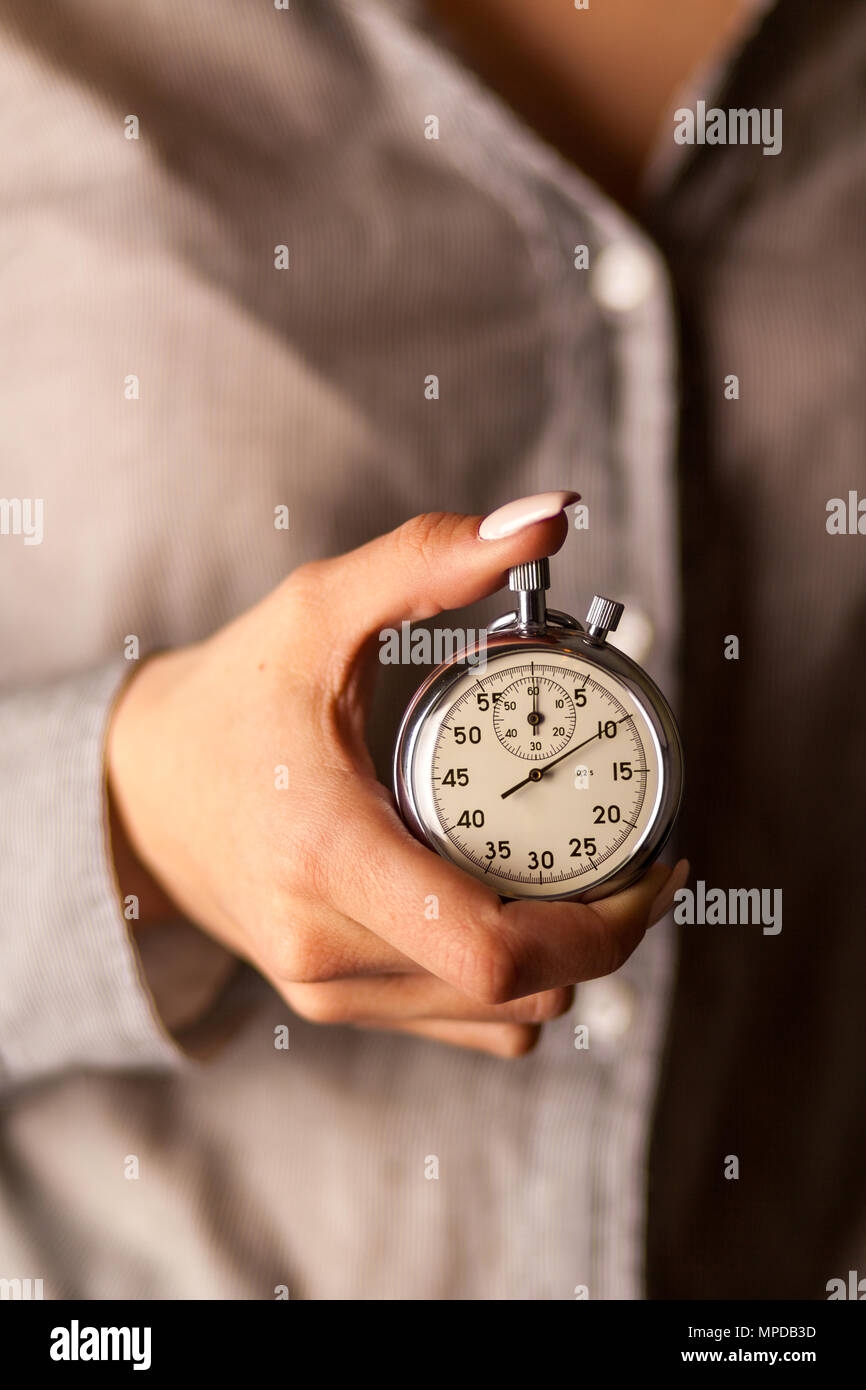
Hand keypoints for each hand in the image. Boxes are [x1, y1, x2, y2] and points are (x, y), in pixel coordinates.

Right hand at [107, 502, 686, 1056]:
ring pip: (505, 1016)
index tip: (657, 866)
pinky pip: (467, 1023)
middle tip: (640, 851)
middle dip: (607, 930)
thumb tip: (551, 513)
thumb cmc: (229, 699)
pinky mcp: (335, 1003)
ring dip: (566, 954)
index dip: (604, 926)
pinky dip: (517, 980)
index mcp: (327, 855)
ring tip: (580, 868)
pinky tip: (519, 906)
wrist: (137, 795)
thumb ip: (429, 557)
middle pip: (521, 988)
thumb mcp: (315, 612)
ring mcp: (328, 989)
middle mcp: (325, 946)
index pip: (494, 950)